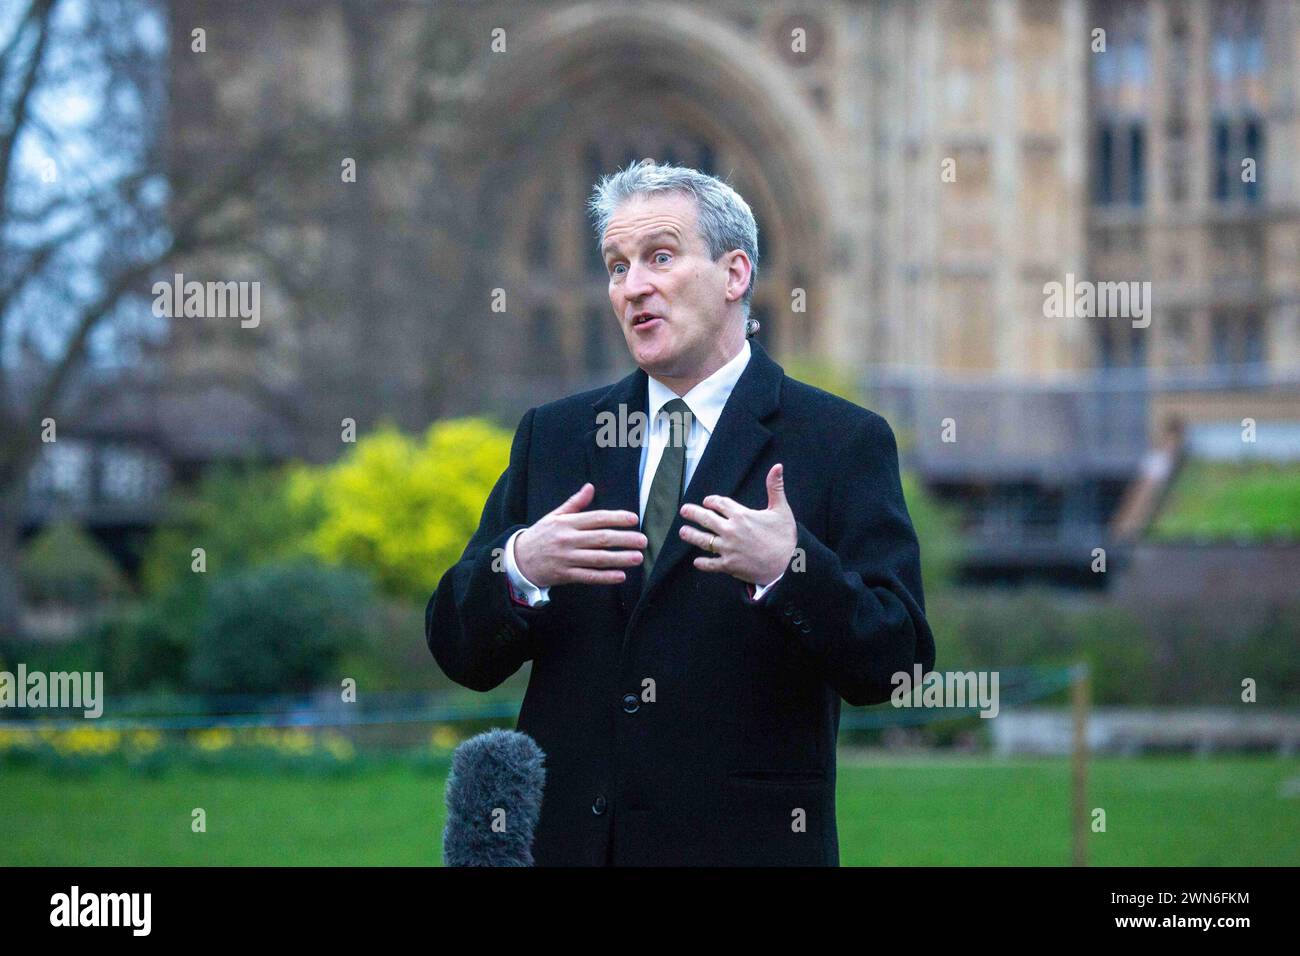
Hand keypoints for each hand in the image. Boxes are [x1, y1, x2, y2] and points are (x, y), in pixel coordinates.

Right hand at [514, 483, 645, 586]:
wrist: (518, 560)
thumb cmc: (541, 535)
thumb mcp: (554, 516)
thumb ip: (575, 503)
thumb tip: (590, 487)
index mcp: (567, 522)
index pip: (596, 518)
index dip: (616, 518)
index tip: (634, 519)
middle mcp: (568, 539)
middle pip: (601, 538)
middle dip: (625, 539)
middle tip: (644, 541)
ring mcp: (566, 558)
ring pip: (597, 558)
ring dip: (620, 558)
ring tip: (638, 558)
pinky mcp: (565, 575)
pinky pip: (588, 576)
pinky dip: (605, 577)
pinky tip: (620, 576)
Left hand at [678, 463, 796, 586]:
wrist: (789, 563)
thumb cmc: (786, 537)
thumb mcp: (781, 509)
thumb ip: (775, 487)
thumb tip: (777, 466)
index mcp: (741, 515)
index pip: (720, 503)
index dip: (712, 501)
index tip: (707, 501)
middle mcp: (731, 530)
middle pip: (706, 519)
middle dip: (693, 513)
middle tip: (684, 510)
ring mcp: (728, 548)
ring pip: (704, 540)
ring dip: (691, 535)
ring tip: (683, 531)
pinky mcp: (729, 565)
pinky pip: (711, 564)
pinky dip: (703, 563)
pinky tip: (697, 562)